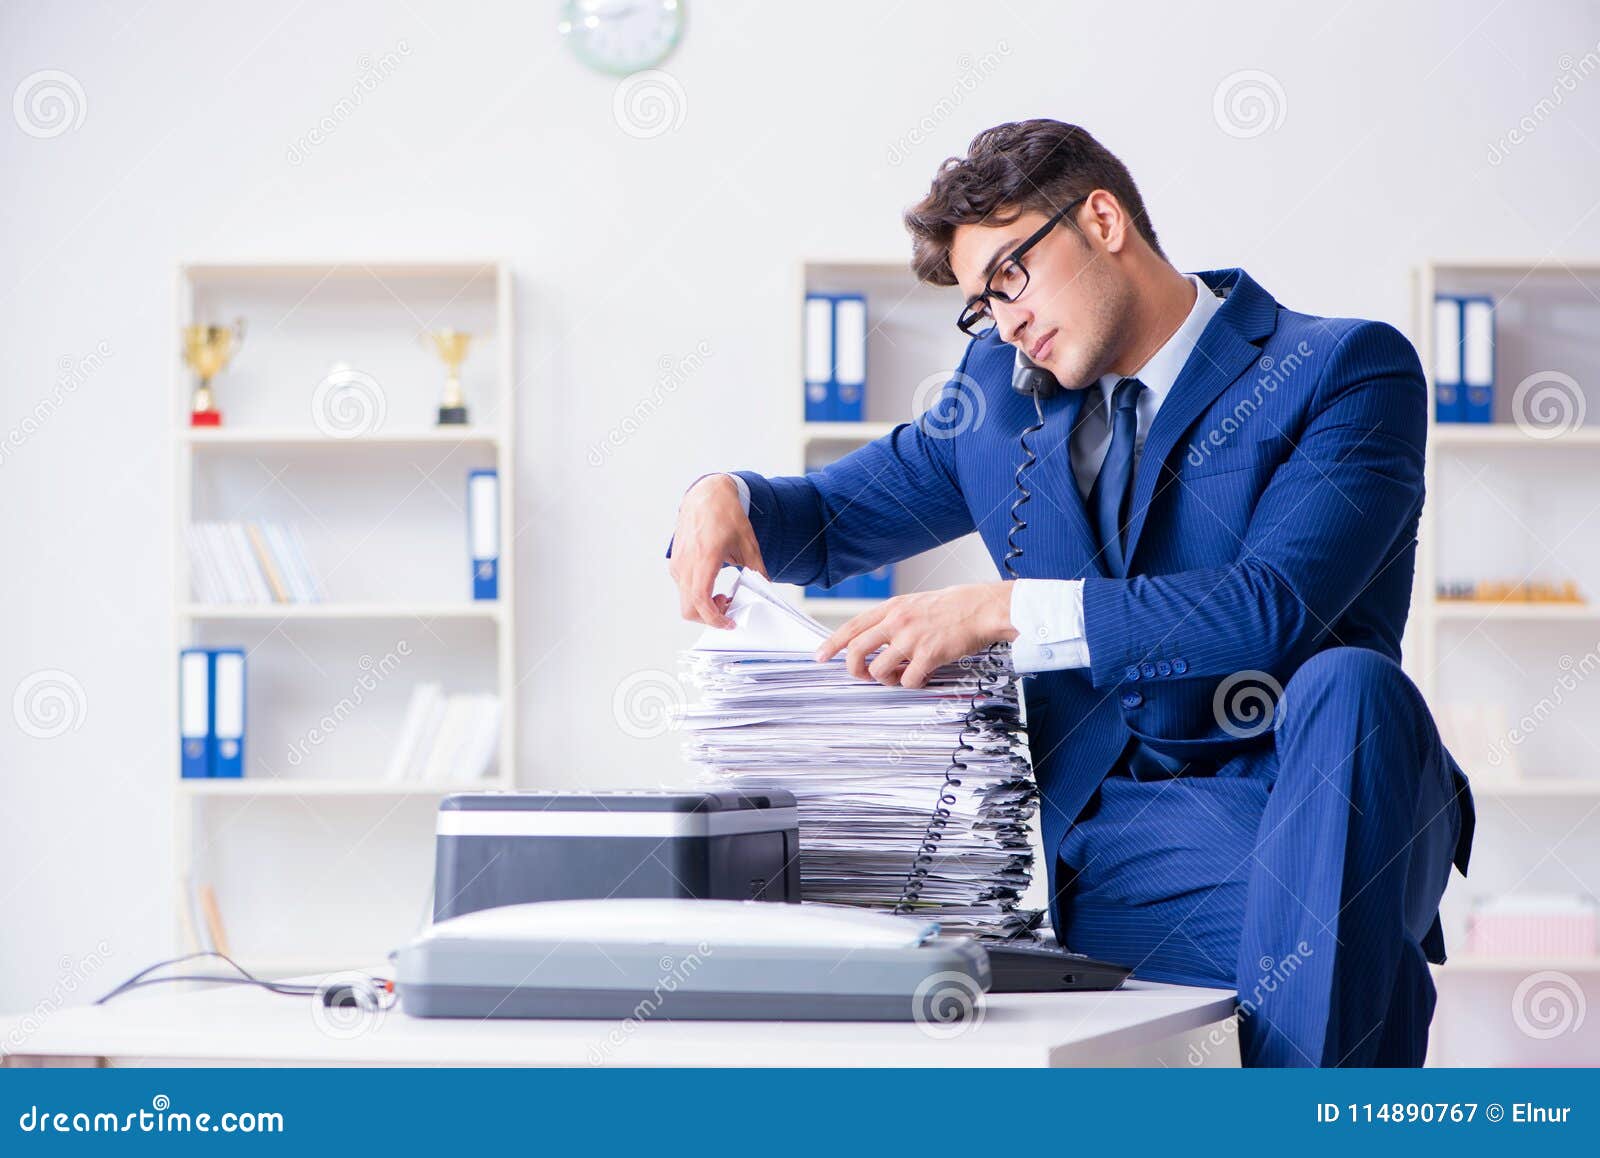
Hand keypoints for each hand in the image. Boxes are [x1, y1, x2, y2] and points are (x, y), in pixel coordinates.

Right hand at [668, 474, 768, 628]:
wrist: (706, 495)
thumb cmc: (725, 514)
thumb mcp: (748, 543)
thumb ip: (757, 569)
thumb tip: (764, 588)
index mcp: (705, 558)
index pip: (701, 600)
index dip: (714, 618)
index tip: (729, 623)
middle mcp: (686, 563)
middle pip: (689, 608)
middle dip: (709, 617)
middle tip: (727, 607)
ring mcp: (678, 564)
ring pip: (685, 600)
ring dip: (703, 606)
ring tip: (722, 595)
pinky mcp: (676, 563)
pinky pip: (683, 589)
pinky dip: (697, 595)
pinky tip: (712, 583)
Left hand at [813, 582, 1017, 687]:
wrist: (982, 608)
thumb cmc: (953, 606)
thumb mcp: (915, 602)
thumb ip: (893, 618)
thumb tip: (874, 639)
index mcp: (892, 608)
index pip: (851, 626)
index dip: (831, 643)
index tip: (820, 656)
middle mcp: (897, 622)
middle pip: (856, 650)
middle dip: (853, 669)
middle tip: (862, 675)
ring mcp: (911, 639)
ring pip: (878, 670)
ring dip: (885, 680)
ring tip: (900, 675)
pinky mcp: (929, 655)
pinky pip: (907, 681)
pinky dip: (911, 685)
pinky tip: (921, 677)